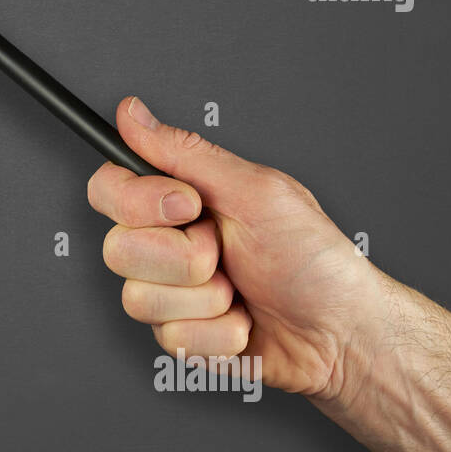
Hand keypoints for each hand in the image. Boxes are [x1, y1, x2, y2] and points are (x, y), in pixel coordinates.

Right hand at [87, 96, 380, 398]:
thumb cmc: (315, 260)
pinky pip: (168, 337)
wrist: (341, 333)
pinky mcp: (179, 335)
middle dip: (184, 257)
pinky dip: (216, 332)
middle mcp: (167, 244)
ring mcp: (170, 293)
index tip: (188, 206)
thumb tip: (133, 114)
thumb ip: (186, 153)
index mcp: (181, 200)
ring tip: (240, 292)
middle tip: (227, 252)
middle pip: (116, 249)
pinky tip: (242, 322)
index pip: (109, 187)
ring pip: (138, 298)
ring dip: (205, 299)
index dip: (136, 201)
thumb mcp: (256, 191)